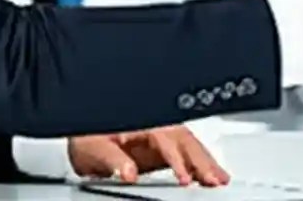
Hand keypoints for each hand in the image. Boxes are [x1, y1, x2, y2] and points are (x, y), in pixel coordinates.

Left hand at [68, 124, 228, 186]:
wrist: (82, 137)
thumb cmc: (87, 136)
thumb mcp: (94, 148)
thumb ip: (113, 160)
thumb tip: (129, 172)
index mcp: (142, 123)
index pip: (166, 140)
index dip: (176, 159)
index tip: (184, 177)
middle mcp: (155, 128)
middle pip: (185, 141)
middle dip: (201, 160)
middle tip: (213, 179)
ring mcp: (161, 140)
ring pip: (190, 147)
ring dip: (206, 162)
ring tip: (219, 179)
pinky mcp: (162, 152)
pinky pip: (186, 156)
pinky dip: (200, 166)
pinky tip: (209, 176)